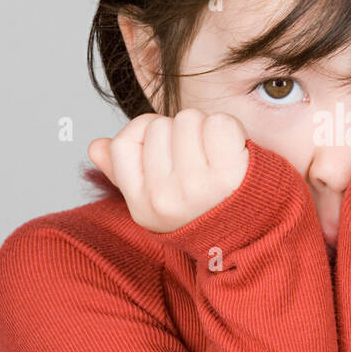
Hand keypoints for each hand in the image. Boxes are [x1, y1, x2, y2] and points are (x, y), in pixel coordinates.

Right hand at [87, 109, 249, 232]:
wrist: (254, 232)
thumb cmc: (202, 208)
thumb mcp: (155, 199)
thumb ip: (122, 171)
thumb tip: (96, 146)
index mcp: (141, 205)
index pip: (122, 142)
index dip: (143, 134)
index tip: (164, 149)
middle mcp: (165, 198)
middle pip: (158, 125)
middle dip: (177, 132)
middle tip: (197, 159)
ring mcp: (197, 186)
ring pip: (188, 119)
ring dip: (204, 129)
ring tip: (214, 156)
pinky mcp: (230, 173)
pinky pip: (219, 123)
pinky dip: (229, 130)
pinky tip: (232, 151)